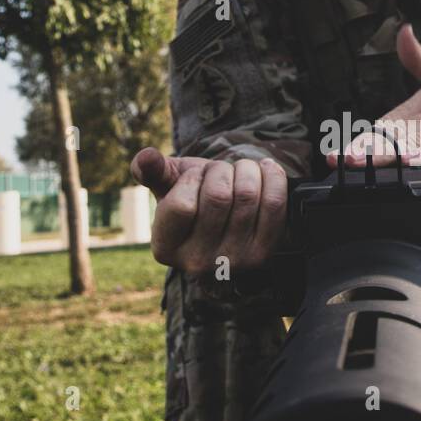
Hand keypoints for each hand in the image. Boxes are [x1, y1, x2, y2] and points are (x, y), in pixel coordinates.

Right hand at [130, 147, 287, 274]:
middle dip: (221, 170)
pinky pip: (274, 204)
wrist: (228, 224)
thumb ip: (152, 170)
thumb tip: (145, 157)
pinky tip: (264, 171)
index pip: (182, 205)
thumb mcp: (168, 184)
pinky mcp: (262, 254)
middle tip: (221, 171)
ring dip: (246, 170)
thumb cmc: (193, 198)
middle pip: (219, 196)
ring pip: (247, 196)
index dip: (193, 178)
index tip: (196, 176)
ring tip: (240, 171)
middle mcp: (197, 262)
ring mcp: (233, 262)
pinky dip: (272, 178)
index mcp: (166, 247)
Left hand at [326, 23, 420, 173]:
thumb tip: (401, 31)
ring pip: (413, 141)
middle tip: (335, 161)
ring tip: (353, 162)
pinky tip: (405, 162)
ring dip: (381, 154)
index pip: (389, 122)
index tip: (336, 155)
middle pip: (394, 132)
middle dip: (363, 150)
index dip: (362, 142)